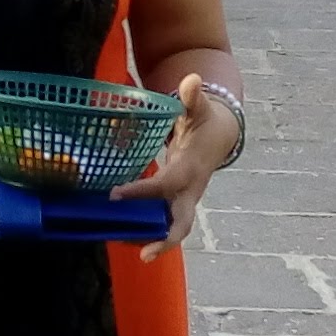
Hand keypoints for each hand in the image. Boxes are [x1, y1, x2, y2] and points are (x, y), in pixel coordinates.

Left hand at [109, 75, 235, 258]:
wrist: (221, 135)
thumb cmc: (205, 121)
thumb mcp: (199, 108)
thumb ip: (192, 97)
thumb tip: (192, 79)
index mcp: (190, 168)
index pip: (165, 185)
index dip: (142, 191)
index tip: (114, 194)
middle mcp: (189, 190)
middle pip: (182, 222)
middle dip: (165, 240)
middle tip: (144, 256)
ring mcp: (184, 200)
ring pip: (171, 227)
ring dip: (148, 239)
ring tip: (120, 246)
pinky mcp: (177, 203)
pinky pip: (162, 222)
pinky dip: (146, 231)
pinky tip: (122, 235)